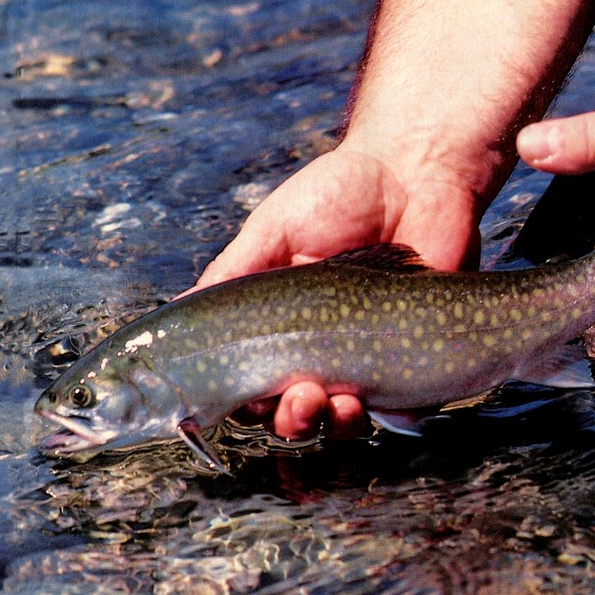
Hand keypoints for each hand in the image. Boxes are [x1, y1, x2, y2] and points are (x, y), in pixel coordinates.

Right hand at [189, 145, 486, 439]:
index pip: (253, 382)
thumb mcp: (273, 230)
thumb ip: (232, 274)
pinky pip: (400, 410)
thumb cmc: (340, 193)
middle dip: (289, 419)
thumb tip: (178, 312)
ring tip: (330, 402)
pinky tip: (372, 402)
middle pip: (294, 411)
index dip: (244, 401)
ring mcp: (369, 357)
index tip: (243, 400)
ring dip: (328, 423)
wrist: (417, 171)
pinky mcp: (417, 360)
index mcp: (282, 323)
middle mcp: (322, 348)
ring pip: (341, 419)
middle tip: (296, 398)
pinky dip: (384, 418)